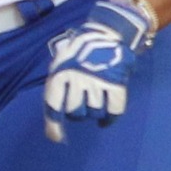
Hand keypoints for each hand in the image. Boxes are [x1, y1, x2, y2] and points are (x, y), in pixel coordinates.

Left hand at [43, 0, 154, 140]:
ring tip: (94, 102)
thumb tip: (56, 115)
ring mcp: (98, 82)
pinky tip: (105, 120)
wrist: (107, 32)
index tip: (58, 138)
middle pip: (75, 113)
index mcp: (60, 73)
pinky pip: (114, 111)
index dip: (53, 126)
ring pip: (94, 113)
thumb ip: (57, 85)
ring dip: (93, 112)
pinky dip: (110, 119)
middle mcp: (77, 79)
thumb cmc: (79, 51)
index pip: (53, 106)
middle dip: (76, 114)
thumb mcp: (60, 63)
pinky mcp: (117, 84)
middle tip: (80, 105)